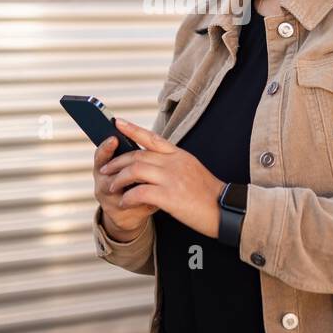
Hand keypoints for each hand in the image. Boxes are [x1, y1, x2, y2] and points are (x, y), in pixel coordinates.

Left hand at [99, 118, 226, 239]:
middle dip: (118, 162)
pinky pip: (140, 192)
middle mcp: (174, 163)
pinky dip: (128, 197)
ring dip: (119, 179)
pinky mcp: (169, 196)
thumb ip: (174, 164)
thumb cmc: (209, 194)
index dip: (133, 129)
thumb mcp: (192, 170)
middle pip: (138, 156)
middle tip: (106, 169)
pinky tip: (124, 202)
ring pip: (135, 171)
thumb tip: (154, 163)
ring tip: (111, 187)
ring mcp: (171, 178)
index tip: (117, 122)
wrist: (226, 209)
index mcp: (179, 155)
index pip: (152, 138)